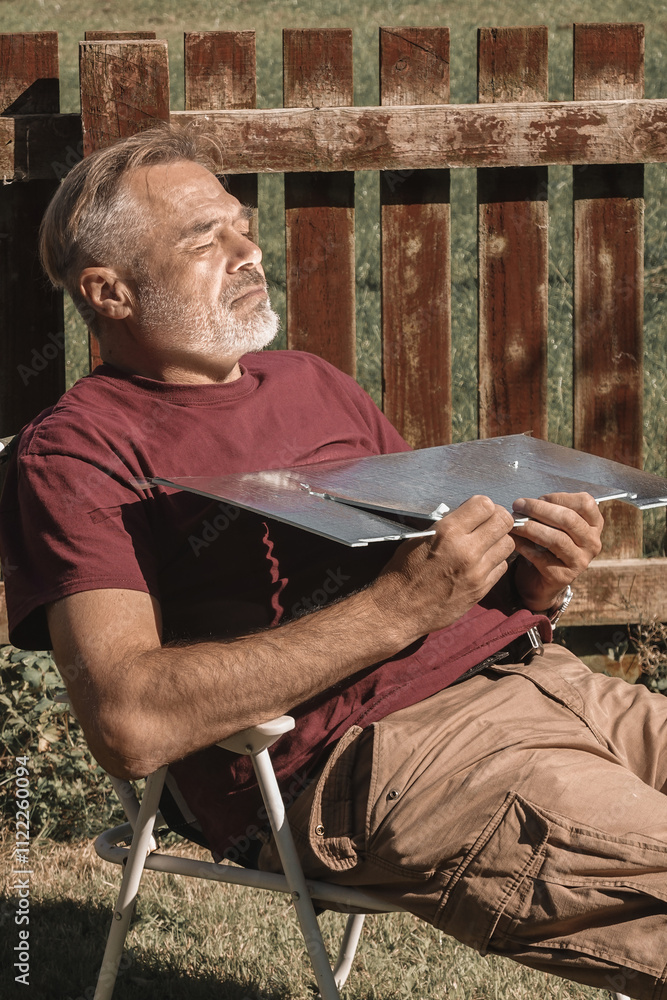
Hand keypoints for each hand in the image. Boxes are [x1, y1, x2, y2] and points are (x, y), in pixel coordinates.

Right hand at [376, 495, 515, 637]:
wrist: (399, 609)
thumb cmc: (403, 571)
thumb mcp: (420, 538)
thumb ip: (448, 525)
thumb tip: (469, 517)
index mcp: (447, 532)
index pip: (485, 504)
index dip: (483, 505)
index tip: (477, 512)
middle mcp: (466, 550)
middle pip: (504, 522)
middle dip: (498, 519)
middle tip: (488, 524)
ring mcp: (477, 572)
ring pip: (508, 544)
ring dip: (498, 541)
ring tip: (485, 544)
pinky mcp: (482, 589)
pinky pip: (502, 567)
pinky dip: (495, 562)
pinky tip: (481, 563)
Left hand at [510, 492, 602, 611]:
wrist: (540, 579)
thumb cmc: (547, 545)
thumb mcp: (554, 524)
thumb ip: (548, 512)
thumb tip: (525, 504)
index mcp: (594, 525)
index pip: (585, 503)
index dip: (560, 497)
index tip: (539, 498)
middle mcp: (592, 543)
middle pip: (568, 519)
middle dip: (539, 509)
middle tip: (518, 506)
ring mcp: (580, 561)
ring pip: (556, 539)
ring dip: (530, 527)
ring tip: (514, 523)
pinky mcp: (564, 577)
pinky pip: (541, 557)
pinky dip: (524, 546)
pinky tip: (513, 539)